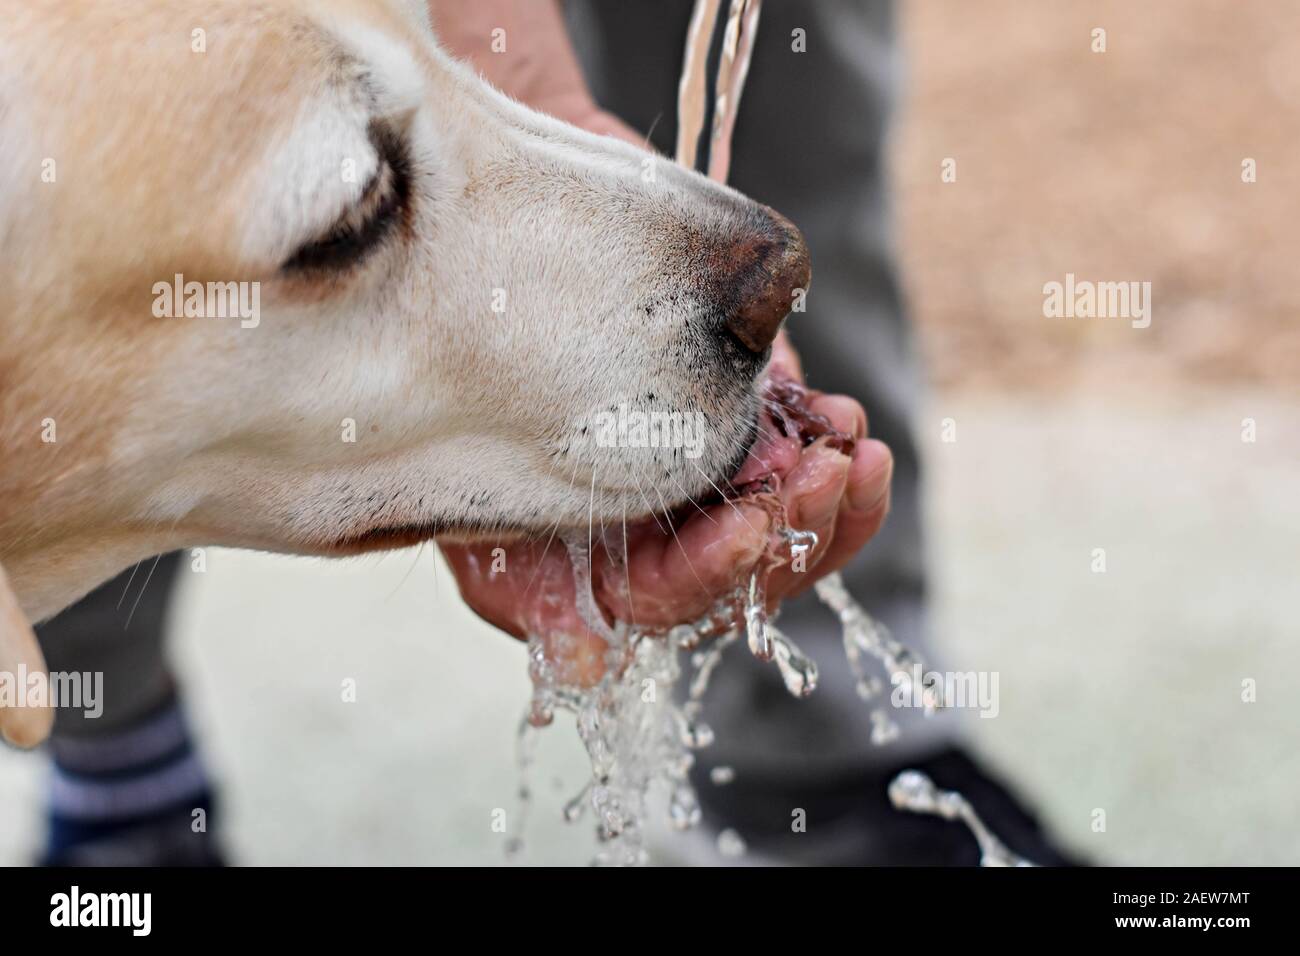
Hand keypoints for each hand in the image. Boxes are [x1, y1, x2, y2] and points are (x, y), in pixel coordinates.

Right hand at [439, 332, 891, 684]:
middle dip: (797, 519)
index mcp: (622, 587)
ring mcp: (719, 506)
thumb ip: (538, 602)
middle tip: (829, 467)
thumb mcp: (489, 538)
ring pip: (796, 526)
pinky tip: (849, 423)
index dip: (719, 564)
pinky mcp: (746, 454)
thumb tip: (584, 668)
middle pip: (757, 567)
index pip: (679, 593)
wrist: (493, 390)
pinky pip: (808, 475)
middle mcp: (680, 557)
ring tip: (853, 439)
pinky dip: (832, 449)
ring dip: (834, 490)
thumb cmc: (480, 470)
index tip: (752, 520)